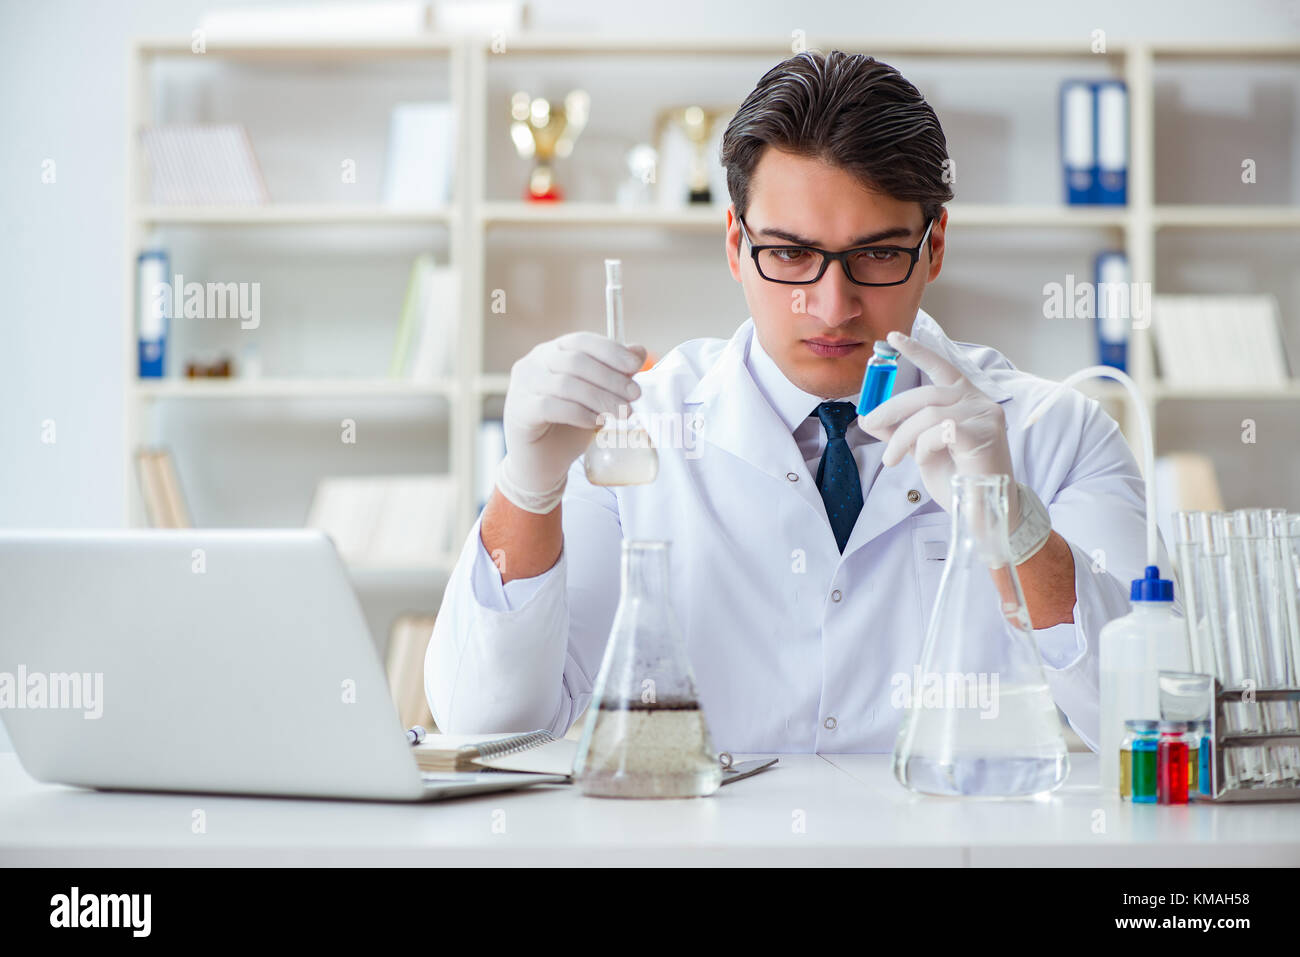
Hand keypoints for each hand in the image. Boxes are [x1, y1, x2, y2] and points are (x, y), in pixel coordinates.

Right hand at [497, 331, 645, 512]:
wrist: (541, 464)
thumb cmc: (568, 428)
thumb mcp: (596, 399)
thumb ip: (613, 375)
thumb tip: (638, 351)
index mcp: (552, 352)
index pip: (581, 340)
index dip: (610, 351)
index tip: (636, 365)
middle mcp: (533, 363)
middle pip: (576, 361)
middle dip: (610, 378)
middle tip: (634, 396)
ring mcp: (522, 386)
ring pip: (565, 384)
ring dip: (599, 398)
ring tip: (621, 413)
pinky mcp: (519, 411)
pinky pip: (551, 407)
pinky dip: (579, 413)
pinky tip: (596, 423)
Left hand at [858, 330, 1017, 515]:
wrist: (982, 509)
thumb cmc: (957, 477)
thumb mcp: (921, 449)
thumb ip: (900, 430)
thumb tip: (867, 417)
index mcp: (967, 399)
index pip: (942, 367)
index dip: (918, 351)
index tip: (893, 338)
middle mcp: (979, 402)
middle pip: (926, 394)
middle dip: (890, 409)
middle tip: (869, 423)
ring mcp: (984, 416)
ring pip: (929, 414)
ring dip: (902, 438)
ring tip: (891, 459)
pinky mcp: (984, 434)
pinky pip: (939, 431)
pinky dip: (923, 446)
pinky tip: (923, 461)